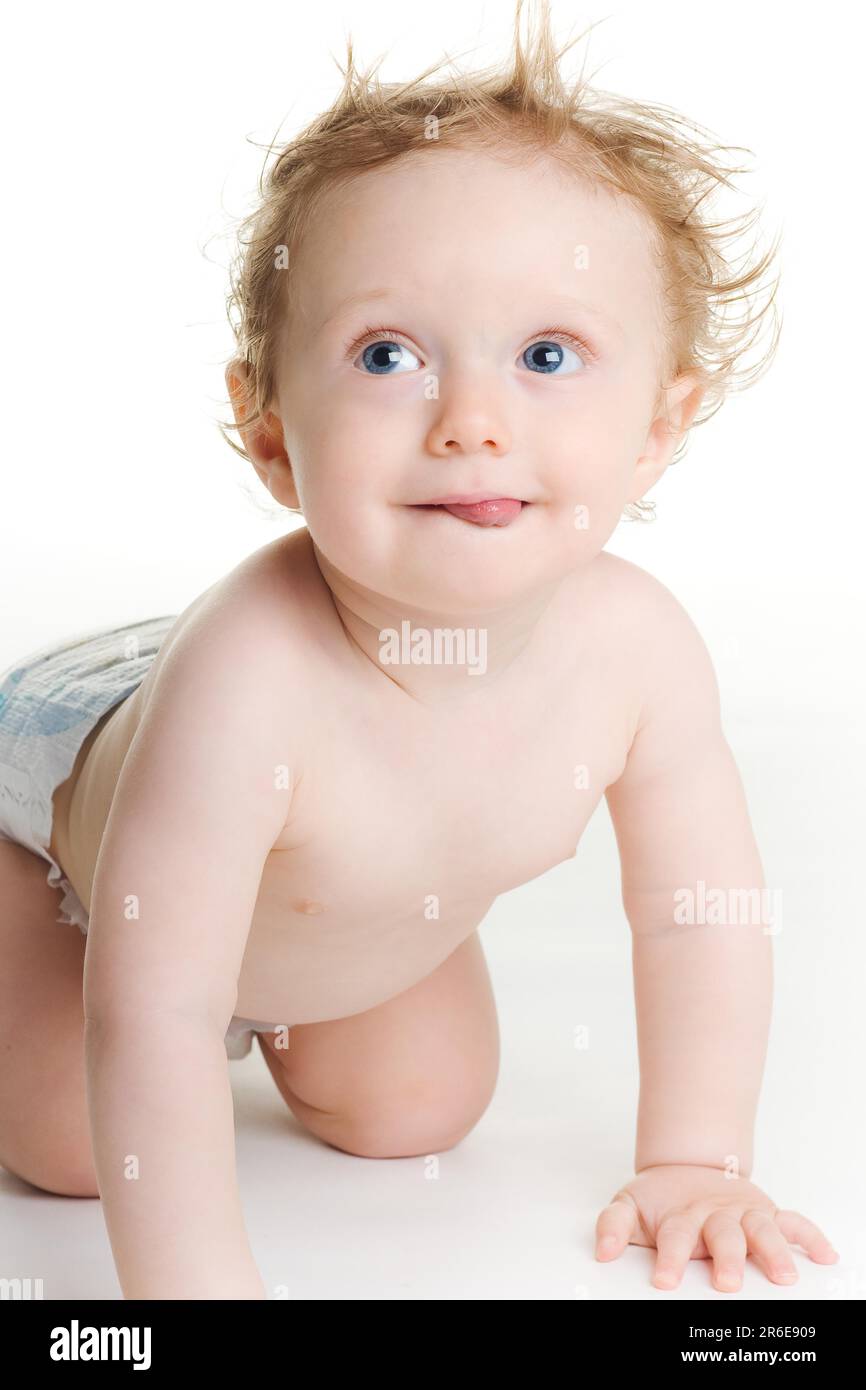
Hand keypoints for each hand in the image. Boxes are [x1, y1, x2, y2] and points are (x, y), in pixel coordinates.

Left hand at [595, 1164, 838, 1291]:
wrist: (687, 1165)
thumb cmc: (660, 1198)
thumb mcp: (629, 1204)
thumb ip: (613, 1225)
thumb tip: (602, 1251)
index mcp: (682, 1217)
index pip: (675, 1238)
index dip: (669, 1259)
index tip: (663, 1281)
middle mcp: (716, 1215)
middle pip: (723, 1236)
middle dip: (727, 1259)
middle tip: (727, 1282)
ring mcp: (743, 1213)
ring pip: (761, 1230)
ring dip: (773, 1251)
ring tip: (783, 1276)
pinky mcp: (765, 1212)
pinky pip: (793, 1222)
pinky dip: (810, 1236)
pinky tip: (825, 1255)